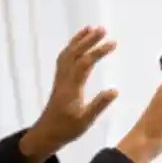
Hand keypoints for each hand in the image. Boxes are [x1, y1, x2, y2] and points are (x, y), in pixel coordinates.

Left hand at [21, 27, 118, 162]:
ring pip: (68, 53)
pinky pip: (64, 58)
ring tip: (90, 29)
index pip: (85, 63)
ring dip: (79, 40)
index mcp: (72, 87)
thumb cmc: (67, 129)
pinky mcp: (59, 80)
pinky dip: (72, 47)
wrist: (46, 133)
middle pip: (76, 53)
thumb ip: (99, 105)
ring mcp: (60, 78)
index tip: (113, 43)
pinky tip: (78, 44)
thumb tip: (115, 90)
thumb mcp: (86, 120)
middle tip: (103, 29)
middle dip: (89, 40)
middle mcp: (64, 78)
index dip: (98, 51)